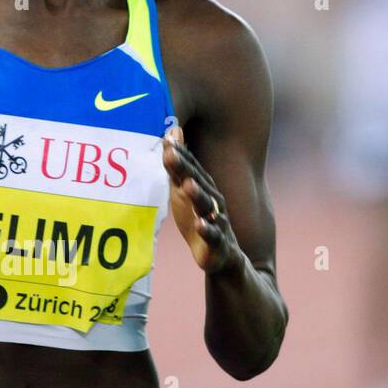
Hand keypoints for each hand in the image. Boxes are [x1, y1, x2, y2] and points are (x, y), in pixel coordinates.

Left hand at [163, 126, 238, 273]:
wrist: (221, 255)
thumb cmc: (199, 218)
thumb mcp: (183, 192)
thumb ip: (176, 167)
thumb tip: (171, 133)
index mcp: (203, 187)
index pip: (189, 167)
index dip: (178, 153)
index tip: (166, 138)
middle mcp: (212, 199)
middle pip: (197, 181)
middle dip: (184, 167)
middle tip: (170, 153)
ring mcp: (216, 220)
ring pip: (206, 206)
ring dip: (197, 195)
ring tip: (187, 185)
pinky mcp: (217, 242)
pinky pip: (213, 235)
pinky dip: (207, 229)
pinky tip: (200, 224)